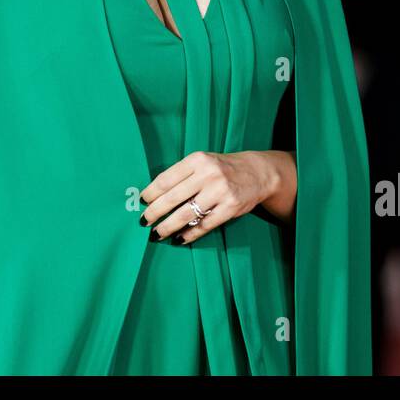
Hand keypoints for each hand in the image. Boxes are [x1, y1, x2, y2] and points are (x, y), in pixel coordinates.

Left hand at [139, 150, 284, 244]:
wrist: (258, 172)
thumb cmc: (222, 168)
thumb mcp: (203, 162)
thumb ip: (182, 174)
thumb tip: (154, 195)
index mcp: (197, 160)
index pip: (167, 179)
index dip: (151, 193)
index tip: (141, 202)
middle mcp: (208, 174)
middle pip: (173, 198)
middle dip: (155, 212)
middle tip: (144, 221)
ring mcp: (220, 192)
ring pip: (187, 214)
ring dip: (168, 226)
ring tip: (157, 234)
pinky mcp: (230, 208)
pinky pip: (205, 225)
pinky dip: (190, 234)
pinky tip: (179, 238)